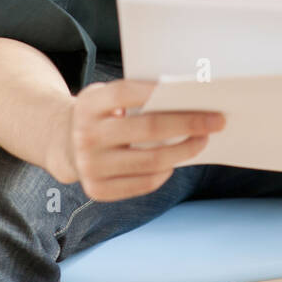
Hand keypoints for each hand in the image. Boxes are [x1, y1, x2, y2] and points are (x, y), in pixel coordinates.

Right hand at [47, 79, 224, 200]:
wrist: (64, 143)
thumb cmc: (100, 113)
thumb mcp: (106, 96)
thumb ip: (134, 95)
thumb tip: (184, 98)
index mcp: (88, 105)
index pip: (127, 93)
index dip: (159, 90)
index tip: (194, 90)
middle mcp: (86, 136)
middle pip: (148, 128)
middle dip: (188, 123)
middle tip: (217, 120)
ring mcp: (90, 166)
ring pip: (151, 160)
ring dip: (185, 150)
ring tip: (203, 140)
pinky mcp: (97, 190)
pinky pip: (143, 183)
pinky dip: (165, 172)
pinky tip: (176, 161)